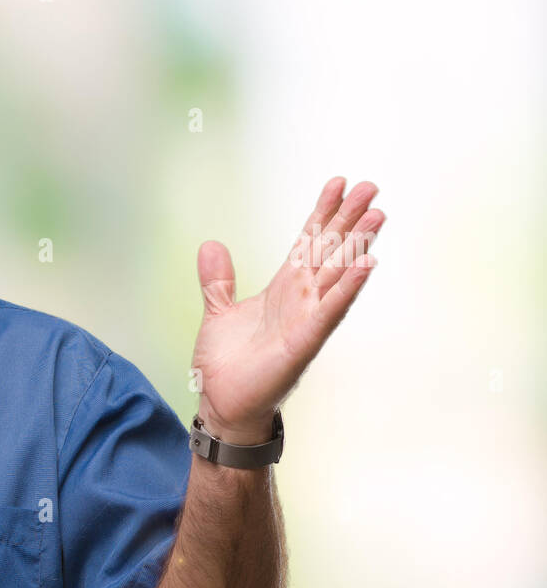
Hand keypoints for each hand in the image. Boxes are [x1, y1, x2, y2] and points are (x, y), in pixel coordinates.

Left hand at [191, 177, 385, 443]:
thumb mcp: (218, 312)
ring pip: (336, 275)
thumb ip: (218, 280)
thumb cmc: (227, 365)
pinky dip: (347, 288)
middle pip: (329, 251)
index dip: (322, 214)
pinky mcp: (303, 342)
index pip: (308, 243)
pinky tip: (366, 264)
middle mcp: (300, 300)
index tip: (339, 183)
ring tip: (377, 215)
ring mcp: (305, 320)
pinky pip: (329, 311)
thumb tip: (210, 244)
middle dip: (348, 219)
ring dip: (357, 246)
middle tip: (371, 187)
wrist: (222, 404)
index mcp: (282, 289)